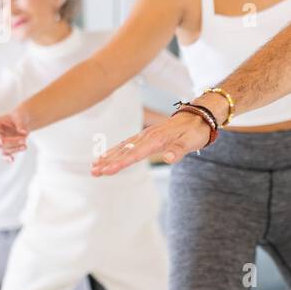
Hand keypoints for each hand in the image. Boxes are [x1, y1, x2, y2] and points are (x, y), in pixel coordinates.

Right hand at [0, 111, 29, 160]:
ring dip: (15, 149)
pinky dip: (7, 158)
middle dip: (12, 142)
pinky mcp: (4, 148)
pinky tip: (12, 160)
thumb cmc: (19, 117)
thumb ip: (20, 124)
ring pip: (3, 149)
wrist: (23, 121)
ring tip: (25, 146)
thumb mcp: (20, 117)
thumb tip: (24, 133)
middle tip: (24, 139)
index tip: (1, 141)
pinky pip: (4, 154)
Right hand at [91, 111, 210, 175]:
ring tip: (93, 167)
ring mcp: (144, 136)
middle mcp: (147, 137)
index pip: (135, 154)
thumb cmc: (194, 131)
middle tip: (93, 172)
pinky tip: (105, 156)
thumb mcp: (191, 141)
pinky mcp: (145, 137)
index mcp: (156, 140)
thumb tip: (168, 158)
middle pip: (124, 151)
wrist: (197, 117)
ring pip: (122, 147)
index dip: (120, 163)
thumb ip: (178, 150)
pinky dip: (114, 150)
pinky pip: (126, 144)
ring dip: (107, 157)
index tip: (107, 171)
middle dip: (107, 162)